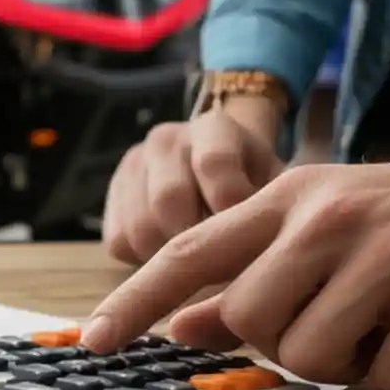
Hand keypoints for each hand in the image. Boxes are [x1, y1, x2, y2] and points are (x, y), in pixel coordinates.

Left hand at [83, 146, 389, 389]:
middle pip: (247, 318)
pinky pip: (385, 379)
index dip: (134, 301)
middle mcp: (327, 219)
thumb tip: (180, 324)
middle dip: (278, 340)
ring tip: (374, 323)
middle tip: (328, 319)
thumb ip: (248, 272)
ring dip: (339, 362)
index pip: (188, 253)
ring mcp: (387, 254)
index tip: (92, 340)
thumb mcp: (317, 228)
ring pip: (308, 355)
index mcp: (285, 199)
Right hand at [103, 99, 284, 264]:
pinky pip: (119, 242)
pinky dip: (145, 260)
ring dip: (169, 256)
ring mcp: (133, 165)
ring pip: (140, 227)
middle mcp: (165, 139)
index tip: (247, 235)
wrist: (221, 167)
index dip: (231, 210)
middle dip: (197, 241)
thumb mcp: (277, 184)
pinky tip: (171, 255)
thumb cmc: (256, 183)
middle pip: (169, 200)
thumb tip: (262, 258)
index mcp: (213, 128)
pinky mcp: (112, 197)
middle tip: (221, 260)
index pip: (214, 165)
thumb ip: (271, 209)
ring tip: (197, 261)